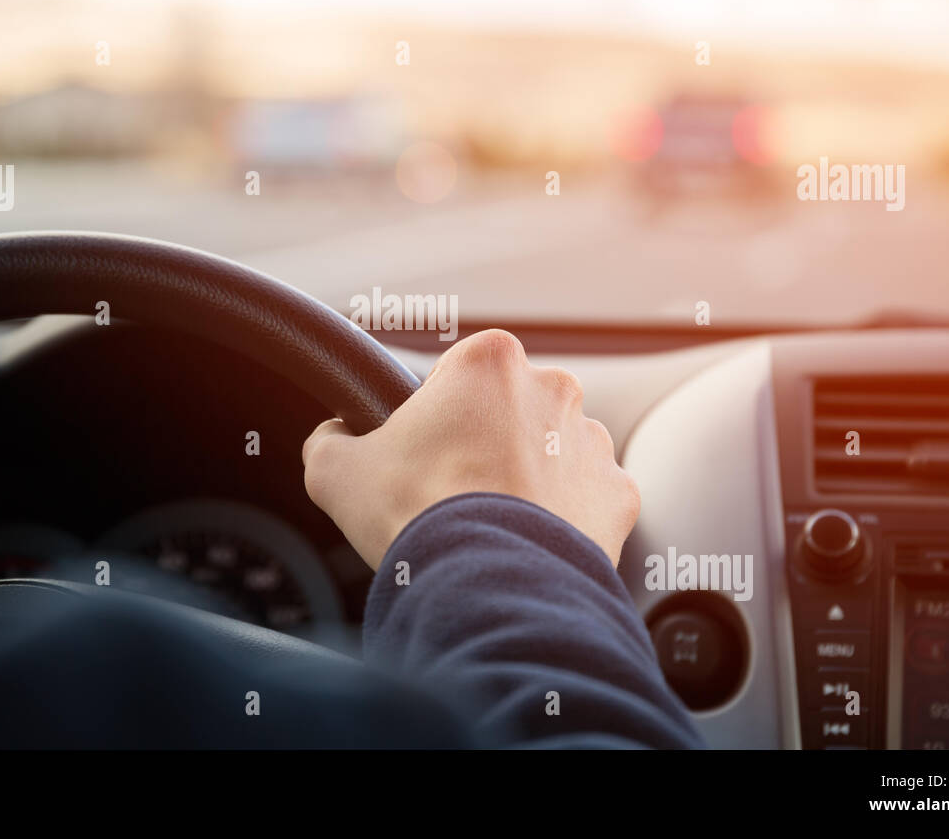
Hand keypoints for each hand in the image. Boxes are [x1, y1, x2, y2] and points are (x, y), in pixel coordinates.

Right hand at [302, 329, 639, 568]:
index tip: (419, 456)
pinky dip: (562, 519)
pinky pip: (585, 499)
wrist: (490, 588)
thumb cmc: (416, 516)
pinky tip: (527, 544)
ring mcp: (593, 441)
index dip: (429, 418)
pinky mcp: (618, 494)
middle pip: (505, 410)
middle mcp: (553, 387)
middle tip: (449, 494)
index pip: (452, 377)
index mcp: (488, 359)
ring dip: (526, 477)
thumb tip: (334, 438)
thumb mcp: (335, 471)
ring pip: (550, 451)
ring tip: (490, 526)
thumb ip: (330, 439)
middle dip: (483, 444)